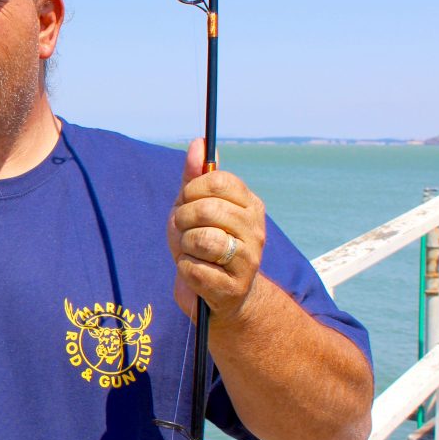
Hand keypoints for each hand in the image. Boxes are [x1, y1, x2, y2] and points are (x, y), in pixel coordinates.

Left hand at [167, 138, 265, 321]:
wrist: (217, 296)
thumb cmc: (203, 245)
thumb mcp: (194, 207)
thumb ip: (194, 177)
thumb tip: (199, 142)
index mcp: (250, 205)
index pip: (218, 180)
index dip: (191, 190)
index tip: (187, 202)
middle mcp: (256, 230)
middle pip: (206, 209)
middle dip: (182, 220)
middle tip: (184, 231)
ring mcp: (248, 261)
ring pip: (201, 240)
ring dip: (184, 246)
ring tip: (191, 252)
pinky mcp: (233, 289)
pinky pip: (194, 270)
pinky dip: (185, 270)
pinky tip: (196, 274)